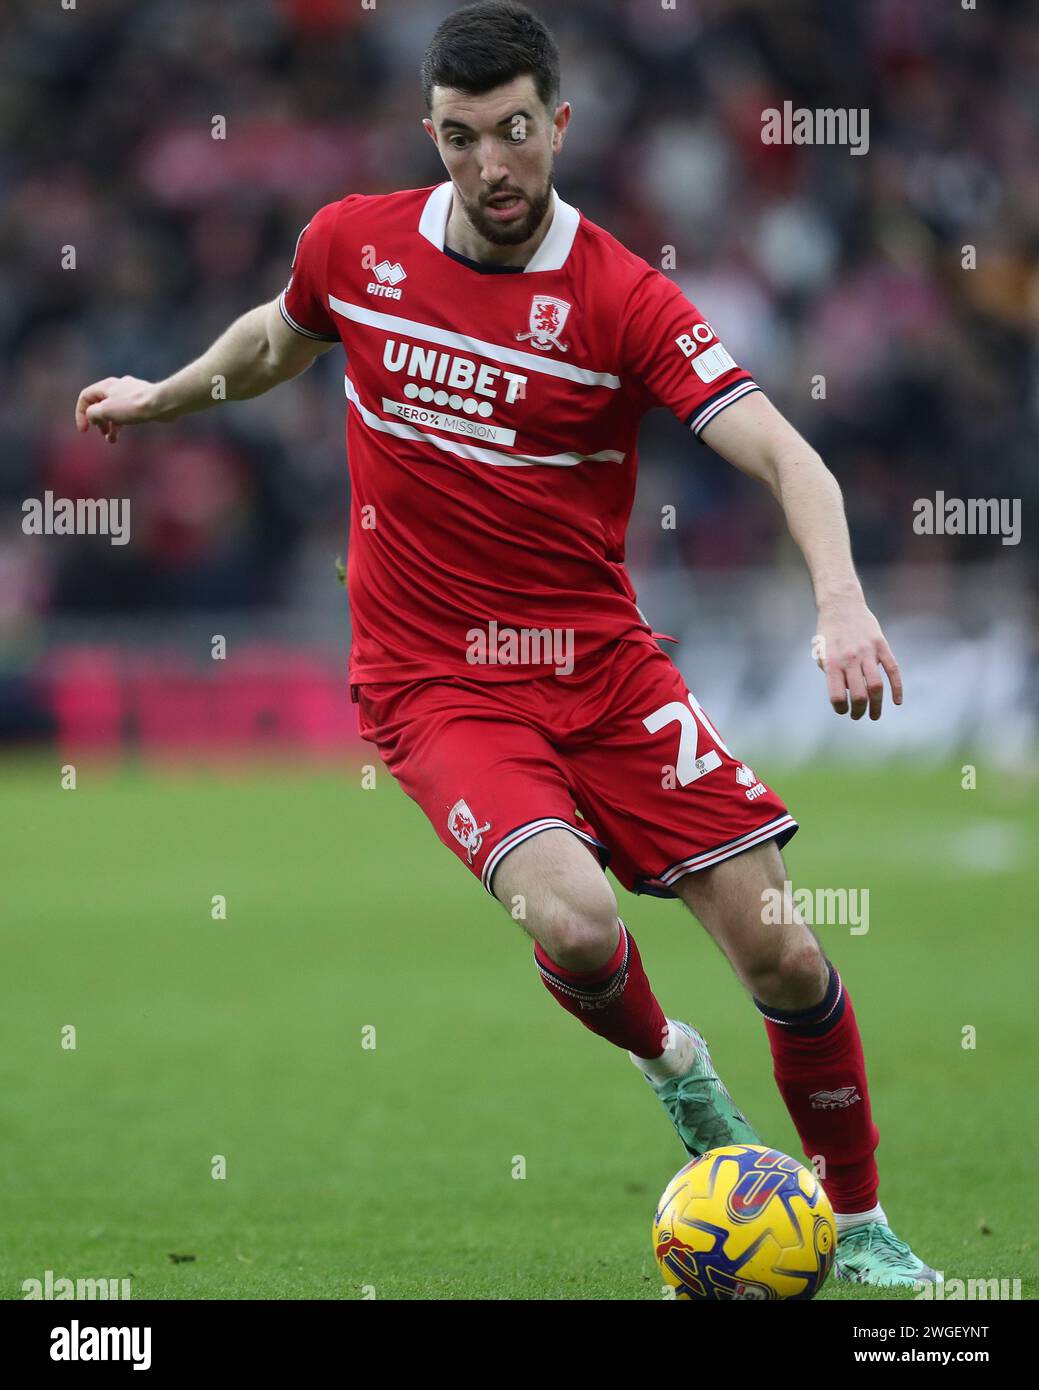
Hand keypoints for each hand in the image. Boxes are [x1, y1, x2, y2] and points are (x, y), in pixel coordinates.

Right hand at [74, 375, 170, 442]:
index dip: (80, 414)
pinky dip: (122, 423)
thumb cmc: (133, 406)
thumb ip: (93, 413)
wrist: (161, 403)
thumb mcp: (105, 410)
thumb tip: (93, 416)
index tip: (84, 430)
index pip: (85, 397)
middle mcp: (117, 387)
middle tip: (102, 433)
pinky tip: (122, 433)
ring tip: (111, 440)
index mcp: (106, 386)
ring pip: (114, 410)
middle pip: (100, 404)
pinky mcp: (142, 401)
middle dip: (98, 421)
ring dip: (110, 425)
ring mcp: (130, 393)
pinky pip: (126, 412)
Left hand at [814, 598, 902, 719]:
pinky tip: (897, 702)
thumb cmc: (829, 633)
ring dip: (877, 706)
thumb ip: (831, 674)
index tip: (843, 710)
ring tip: (874, 715)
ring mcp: (868, 652)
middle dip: (859, 711)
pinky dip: (897, 688)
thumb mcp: (822, 654)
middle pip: (859, 695)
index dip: (841, 708)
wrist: (842, 605)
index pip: (837, 696)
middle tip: (859, 716)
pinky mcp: (882, 646)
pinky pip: (893, 670)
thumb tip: (845, 694)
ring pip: (876, 687)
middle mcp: (850, 659)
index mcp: (832, 663)